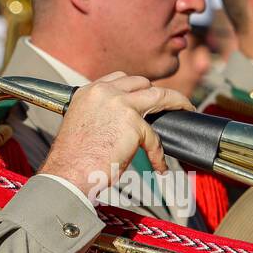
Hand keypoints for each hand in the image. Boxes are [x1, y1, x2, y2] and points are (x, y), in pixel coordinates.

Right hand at [41, 73, 192, 199]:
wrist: (67, 175)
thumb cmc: (73, 160)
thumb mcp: (83, 125)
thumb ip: (102, 115)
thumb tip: (123, 124)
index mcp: (89, 92)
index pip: (120, 78)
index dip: (137, 87)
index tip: (146, 95)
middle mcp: (104, 92)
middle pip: (142, 82)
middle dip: (157, 93)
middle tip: (169, 104)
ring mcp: (120, 104)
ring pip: (160, 95)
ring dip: (177, 102)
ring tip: (186, 109)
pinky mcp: (133, 123)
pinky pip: (155, 138)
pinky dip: (158, 155)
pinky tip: (159, 166)